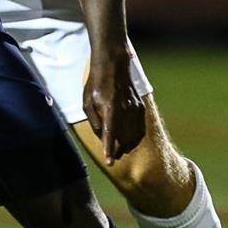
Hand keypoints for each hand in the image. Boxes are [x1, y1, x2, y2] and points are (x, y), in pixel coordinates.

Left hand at [83, 49, 145, 164]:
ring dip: (127, 144)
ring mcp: (135, 108)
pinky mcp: (140, 106)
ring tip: (119, 149)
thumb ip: (94, 120)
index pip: (110, 134)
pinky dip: (134, 135)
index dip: (109, 150)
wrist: (113, 65)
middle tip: (112, 157)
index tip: (109, 163)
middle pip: (124, 137)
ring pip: (134, 134)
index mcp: (109, 108)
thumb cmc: (96, 83)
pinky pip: (139, 127)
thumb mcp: (87, 102)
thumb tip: (102, 136)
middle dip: (118, 150)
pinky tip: (128, 137)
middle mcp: (125, 109)